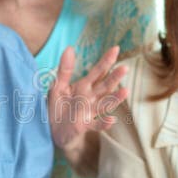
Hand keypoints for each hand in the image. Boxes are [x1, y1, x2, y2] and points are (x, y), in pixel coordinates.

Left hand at [48, 47, 128, 161]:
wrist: (52, 129)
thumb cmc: (57, 106)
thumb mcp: (58, 85)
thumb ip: (65, 69)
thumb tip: (70, 48)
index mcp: (84, 86)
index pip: (98, 71)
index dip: (106, 60)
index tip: (116, 48)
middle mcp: (90, 98)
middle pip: (105, 86)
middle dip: (114, 77)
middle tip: (124, 68)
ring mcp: (89, 112)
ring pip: (105, 104)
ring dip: (115, 98)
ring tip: (125, 91)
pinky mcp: (84, 125)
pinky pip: (96, 125)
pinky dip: (104, 123)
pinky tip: (112, 120)